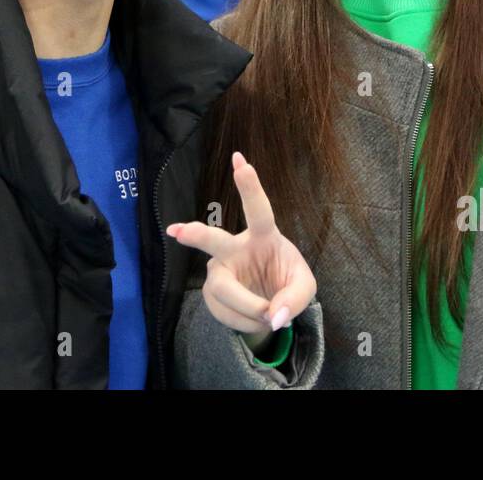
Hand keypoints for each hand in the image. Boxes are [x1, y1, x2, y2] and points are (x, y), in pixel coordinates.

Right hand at [167, 152, 315, 352]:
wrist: (270, 307)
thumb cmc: (286, 282)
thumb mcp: (304, 288)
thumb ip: (295, 299)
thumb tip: (272, 316)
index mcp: (263, 235)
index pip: (258, 209)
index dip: (249, 185)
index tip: (239, 159)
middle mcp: (235, 248)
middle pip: (213, 240)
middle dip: (195, 234)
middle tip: (178, 231)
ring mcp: (219, 270)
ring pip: (224, 289)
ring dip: (249, 308)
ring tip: (267, 315)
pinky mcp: (210, 293)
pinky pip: (224, 312)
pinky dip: (246, 323)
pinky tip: (253, 318)